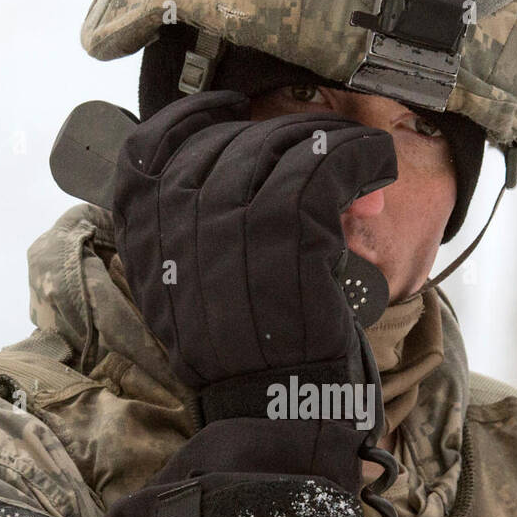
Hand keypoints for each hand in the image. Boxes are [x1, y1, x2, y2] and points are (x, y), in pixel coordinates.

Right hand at [112, 88, 395, 390]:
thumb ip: (180, 238)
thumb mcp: (179, 295)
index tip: (231, 110)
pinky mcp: (284, 225)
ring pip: (281, 142)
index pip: (149, 145)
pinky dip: (362, 158)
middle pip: (228, 138)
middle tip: (318, 160)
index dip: (193, 118)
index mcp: (141, 235)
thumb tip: (227, 180)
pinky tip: (376, 168)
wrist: (273, 406)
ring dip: (326, 144)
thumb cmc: (241, 356)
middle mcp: (174, 218)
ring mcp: (227, 218)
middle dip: (281, 138)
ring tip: (355, 169)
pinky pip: (327, 160)